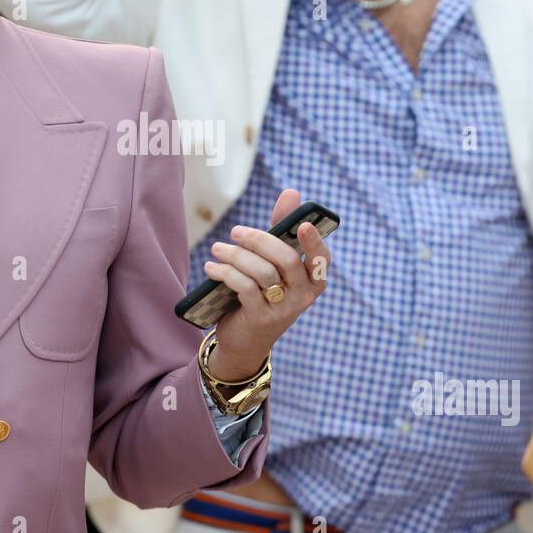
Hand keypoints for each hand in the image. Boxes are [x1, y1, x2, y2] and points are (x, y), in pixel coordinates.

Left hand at [203, 188, 331, 379]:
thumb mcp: (273, 262)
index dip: (313, 241)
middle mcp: (303, 296)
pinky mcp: (260, 318)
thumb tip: (291, 192)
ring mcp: (283, 309)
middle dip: (259, 239)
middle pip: (285, 258)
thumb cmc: (263, 292)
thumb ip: (282, 228)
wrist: (246, 340)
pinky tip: (211, 268)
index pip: (321, 258)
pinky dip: (225, 273)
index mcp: (313, 280)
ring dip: (235, 255)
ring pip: (261, 271)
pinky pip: (244, 287)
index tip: (301, 224)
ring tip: (217, 249)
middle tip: (235, 231)